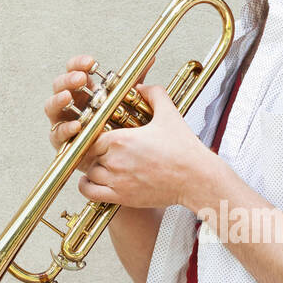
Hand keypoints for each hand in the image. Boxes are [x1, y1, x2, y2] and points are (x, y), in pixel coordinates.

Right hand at [44, 54, 154, 179]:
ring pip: (52, 107)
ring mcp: (64, 121)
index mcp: (84, 91)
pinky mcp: (63, 142)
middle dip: (68, 80)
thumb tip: (151, 58)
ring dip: (58, 100)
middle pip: (60, 85)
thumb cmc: (119, 127)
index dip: (79, 64)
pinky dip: (65, 128)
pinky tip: (76, 125)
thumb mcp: (128, 101)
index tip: (91, 63)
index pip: (75, 70)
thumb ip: (135, 81)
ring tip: (68, 97)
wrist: (119, 159)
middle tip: (81, 78)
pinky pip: (57, 133)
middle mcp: (71, 104)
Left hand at [77, 84, 216, 209]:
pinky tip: (90, 181)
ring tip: (103, 165)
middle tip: (104, 151)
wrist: (195, 179)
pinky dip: (86, 186)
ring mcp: (116, 180)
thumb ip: (154, 94)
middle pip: (89, 154)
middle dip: (96, 151)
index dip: (94, 135)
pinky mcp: (121, 196)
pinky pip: (90, 192)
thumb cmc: (184, 150)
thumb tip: (143, 86)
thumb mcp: (169, 115)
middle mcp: (114, 160)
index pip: (91, 135)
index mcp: (121, 139)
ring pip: (90, 172)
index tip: (101, 136)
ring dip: (94, 168)